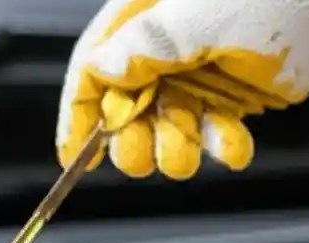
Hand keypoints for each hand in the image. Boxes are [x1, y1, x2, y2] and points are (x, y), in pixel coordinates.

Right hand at [57, 0, 308, 179]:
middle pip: (127, 107)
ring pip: (168, 126)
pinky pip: (211, 132)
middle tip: (141, 160)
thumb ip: (142, 49)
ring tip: (189, 157)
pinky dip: (220, 146)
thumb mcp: (192, 18)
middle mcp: (166, 48)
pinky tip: (233, 147)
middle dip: (131, 140)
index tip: (75, 156)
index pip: (94, 69)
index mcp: (143, 17)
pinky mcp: (231, 96)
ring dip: (175, 149)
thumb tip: (100, 73)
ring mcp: (198, 73)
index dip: (80, 114)